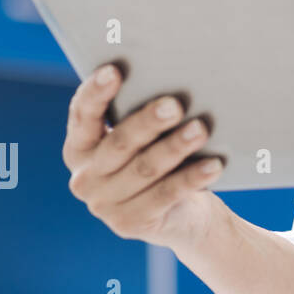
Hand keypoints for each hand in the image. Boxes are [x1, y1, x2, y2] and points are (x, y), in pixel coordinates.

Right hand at [63, 63, 226, 249]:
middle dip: (148, 121)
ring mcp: (104, 204)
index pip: (83, 115)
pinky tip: (213, 164)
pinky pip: (166, 195)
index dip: (96, 92)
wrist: (180, 214)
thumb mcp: (146, 138)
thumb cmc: (161, 159)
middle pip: (119, 142)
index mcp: (80, 147)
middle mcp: (85, 176)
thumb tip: (173, 80)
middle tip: (175, 104)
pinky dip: (192, 178)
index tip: (113, 70)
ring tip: (200, 129)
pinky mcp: (129, 223)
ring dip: (175, 147)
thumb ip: (142, 113)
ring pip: (145, 169)